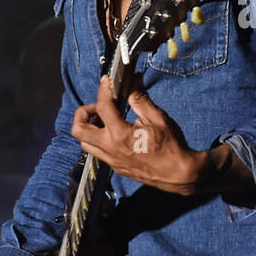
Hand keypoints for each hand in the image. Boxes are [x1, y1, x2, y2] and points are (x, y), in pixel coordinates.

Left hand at [71, 75, 206, 194]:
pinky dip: (100, 139)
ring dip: (89, 128)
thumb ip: (140, 100)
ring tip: (104, 120)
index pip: (102, 107)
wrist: (178, 174)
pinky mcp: (116, 167)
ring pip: (85, 143)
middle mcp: (111, 149)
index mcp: (120, 135)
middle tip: (99, 106)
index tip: (107, 82)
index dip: (103, 90)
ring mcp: (112, 160)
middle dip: (83, 112)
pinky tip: (114, 133)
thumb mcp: (158, 118)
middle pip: (78, 130)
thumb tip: (133, 83)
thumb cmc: (171, 146)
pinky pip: (98, 152)